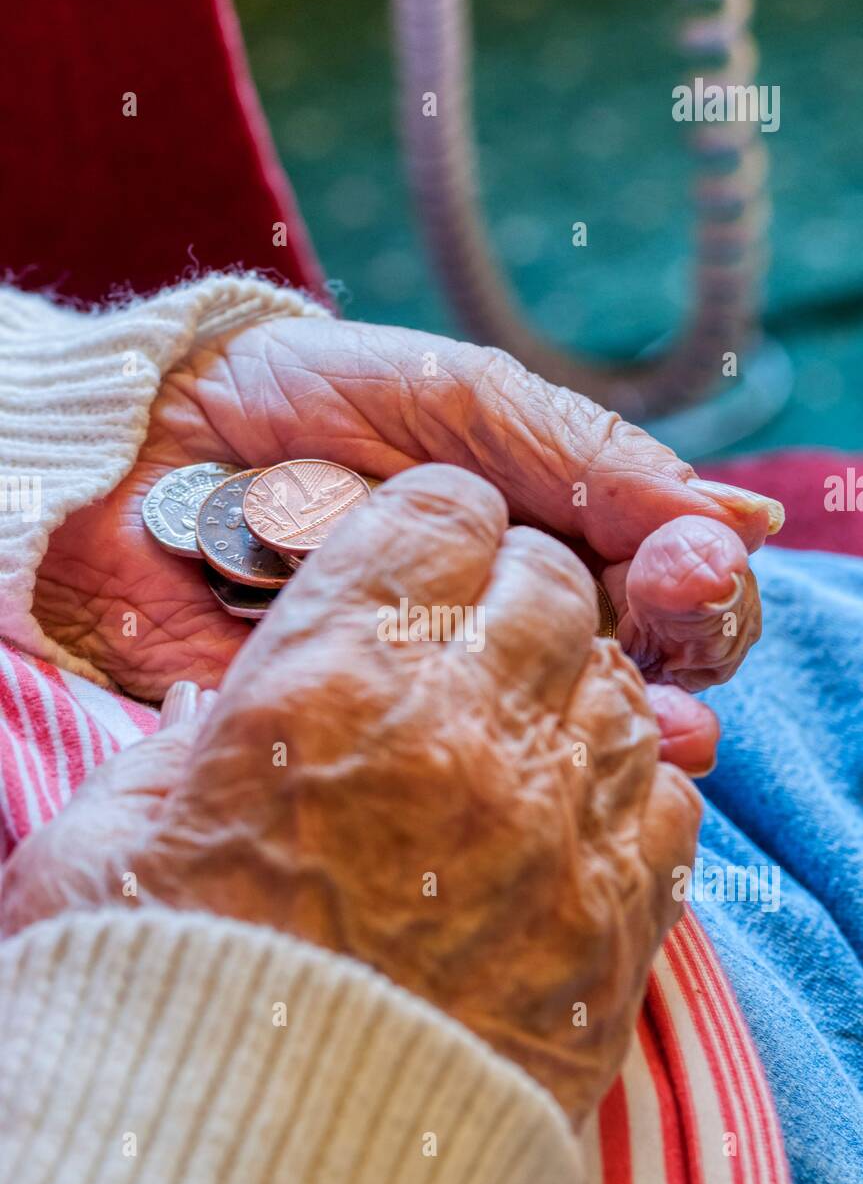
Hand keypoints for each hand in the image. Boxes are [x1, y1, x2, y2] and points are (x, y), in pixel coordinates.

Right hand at [6, 467, 701, 1121]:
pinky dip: (628, 789)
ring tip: (517, 738)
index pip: (439, 514)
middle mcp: (458, 734)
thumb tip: (223, 709)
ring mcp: (554, 828)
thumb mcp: (106, 842)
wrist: (257, 1181)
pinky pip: (668, 798)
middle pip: (548, 583)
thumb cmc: (159, 1006)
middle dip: (513, 592)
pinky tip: (567, 819)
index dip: (435, 523)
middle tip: (474, 642)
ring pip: (619, 682)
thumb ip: (176, 745)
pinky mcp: (615, 922)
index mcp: (325, 685)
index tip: (424, 555)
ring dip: (573, 690)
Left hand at [33, 315, 780, 769]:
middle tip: (666, 630)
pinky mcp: (381, 741)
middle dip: (683, 661)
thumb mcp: (465, 403)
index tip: (683, 569)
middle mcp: (516, 624)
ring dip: (628, 735)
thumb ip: (592, 464)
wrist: (151, 451)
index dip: (701, 589)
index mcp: (551, 540)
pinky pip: (466, 780)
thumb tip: (741, 523)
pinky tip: (546, 766)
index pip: (673, 589)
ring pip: (574, 739)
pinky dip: (521, 778)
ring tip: (646, 726)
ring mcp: (453, 687)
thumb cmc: (307, 403)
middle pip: (646, 671)